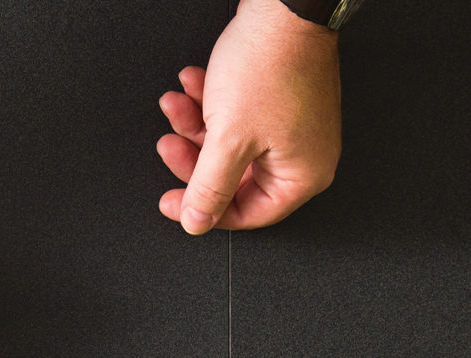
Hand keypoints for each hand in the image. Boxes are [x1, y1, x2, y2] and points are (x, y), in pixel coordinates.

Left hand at [156, 0, 341, 232]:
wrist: (281, 5)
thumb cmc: (271, 64)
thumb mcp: (229, 139)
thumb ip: (209, 188)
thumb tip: (197, 222)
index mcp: (302, 175)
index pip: (248, 213)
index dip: (204, 211)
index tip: (173, 202)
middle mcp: (303, 154)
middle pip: (233, 177)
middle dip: (193, 156)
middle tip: (167, 145)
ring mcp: (291, 126)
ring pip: (229, 143)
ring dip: (195, 124)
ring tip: (175, 104)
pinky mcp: (277, 100)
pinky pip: (237, 115)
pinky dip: (210, 103)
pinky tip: (192, 84)